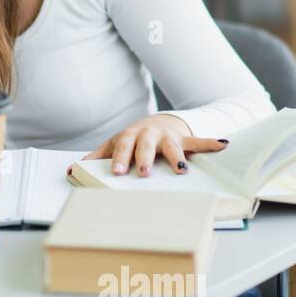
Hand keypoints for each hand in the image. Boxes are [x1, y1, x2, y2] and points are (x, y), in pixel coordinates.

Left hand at [80, 114, 227, 177]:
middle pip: (146, 145)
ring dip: (176, 156)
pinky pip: (200, 142)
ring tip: (181, 169)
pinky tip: (224, 146)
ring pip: (172, 145)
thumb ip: (97, 157)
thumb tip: (71, 170)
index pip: (122, 147)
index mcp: (129, 137)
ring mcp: (168, 137)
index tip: (118, 172)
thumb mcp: (115, 145)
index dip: (120, 159)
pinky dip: (211, 144)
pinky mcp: (185, 141)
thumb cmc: (132, 140)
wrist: (156, 123)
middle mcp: (148, 135)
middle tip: (143, 172)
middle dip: (144, 158)